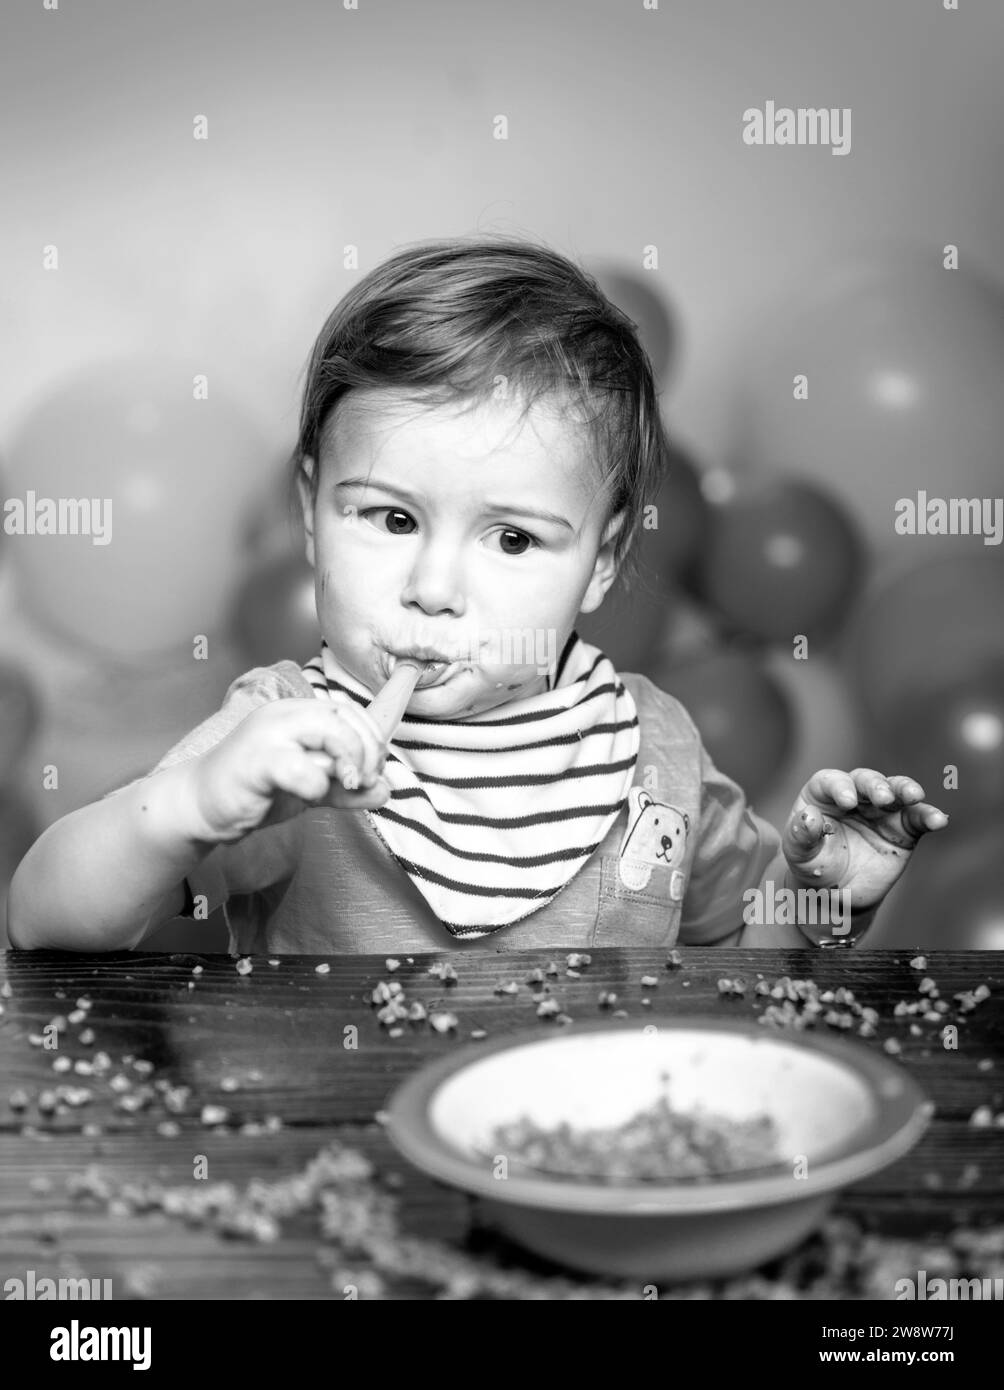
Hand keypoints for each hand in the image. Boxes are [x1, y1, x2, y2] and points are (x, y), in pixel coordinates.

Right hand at [184, 696, 391, 843]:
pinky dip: (317, 784)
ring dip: (349, 762)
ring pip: (329, 732)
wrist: (199, 805)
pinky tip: (309, 796)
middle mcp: (285, 715)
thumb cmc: (253, 790)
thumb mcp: (310, 787)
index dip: (373, 739)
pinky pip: (301, 767)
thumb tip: (385, 791)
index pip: (351, 711)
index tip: (374, 771)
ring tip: (345, 786)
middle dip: (367, 751)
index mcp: (299, 714)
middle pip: (345, 717)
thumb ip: (345, 788)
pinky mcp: (256, 761)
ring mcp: (269, 734)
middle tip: (363, 781)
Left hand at [781, 767, 948, 941]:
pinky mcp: (903, 829)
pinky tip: (939, 820)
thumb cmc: (814, 866)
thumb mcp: (800, 854)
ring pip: (896, 791)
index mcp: (823, 794)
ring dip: (906, 790)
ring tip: (914, 795)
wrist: (837, 894)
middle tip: (883, 797)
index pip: (831, 781)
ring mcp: (881, 810)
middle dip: (876, 785)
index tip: (847, 802)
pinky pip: (918, 819)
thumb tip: (810, 817)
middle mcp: (854, 795)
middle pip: (866, 780)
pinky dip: (929, 817)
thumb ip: (801, 835)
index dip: (840, 787)